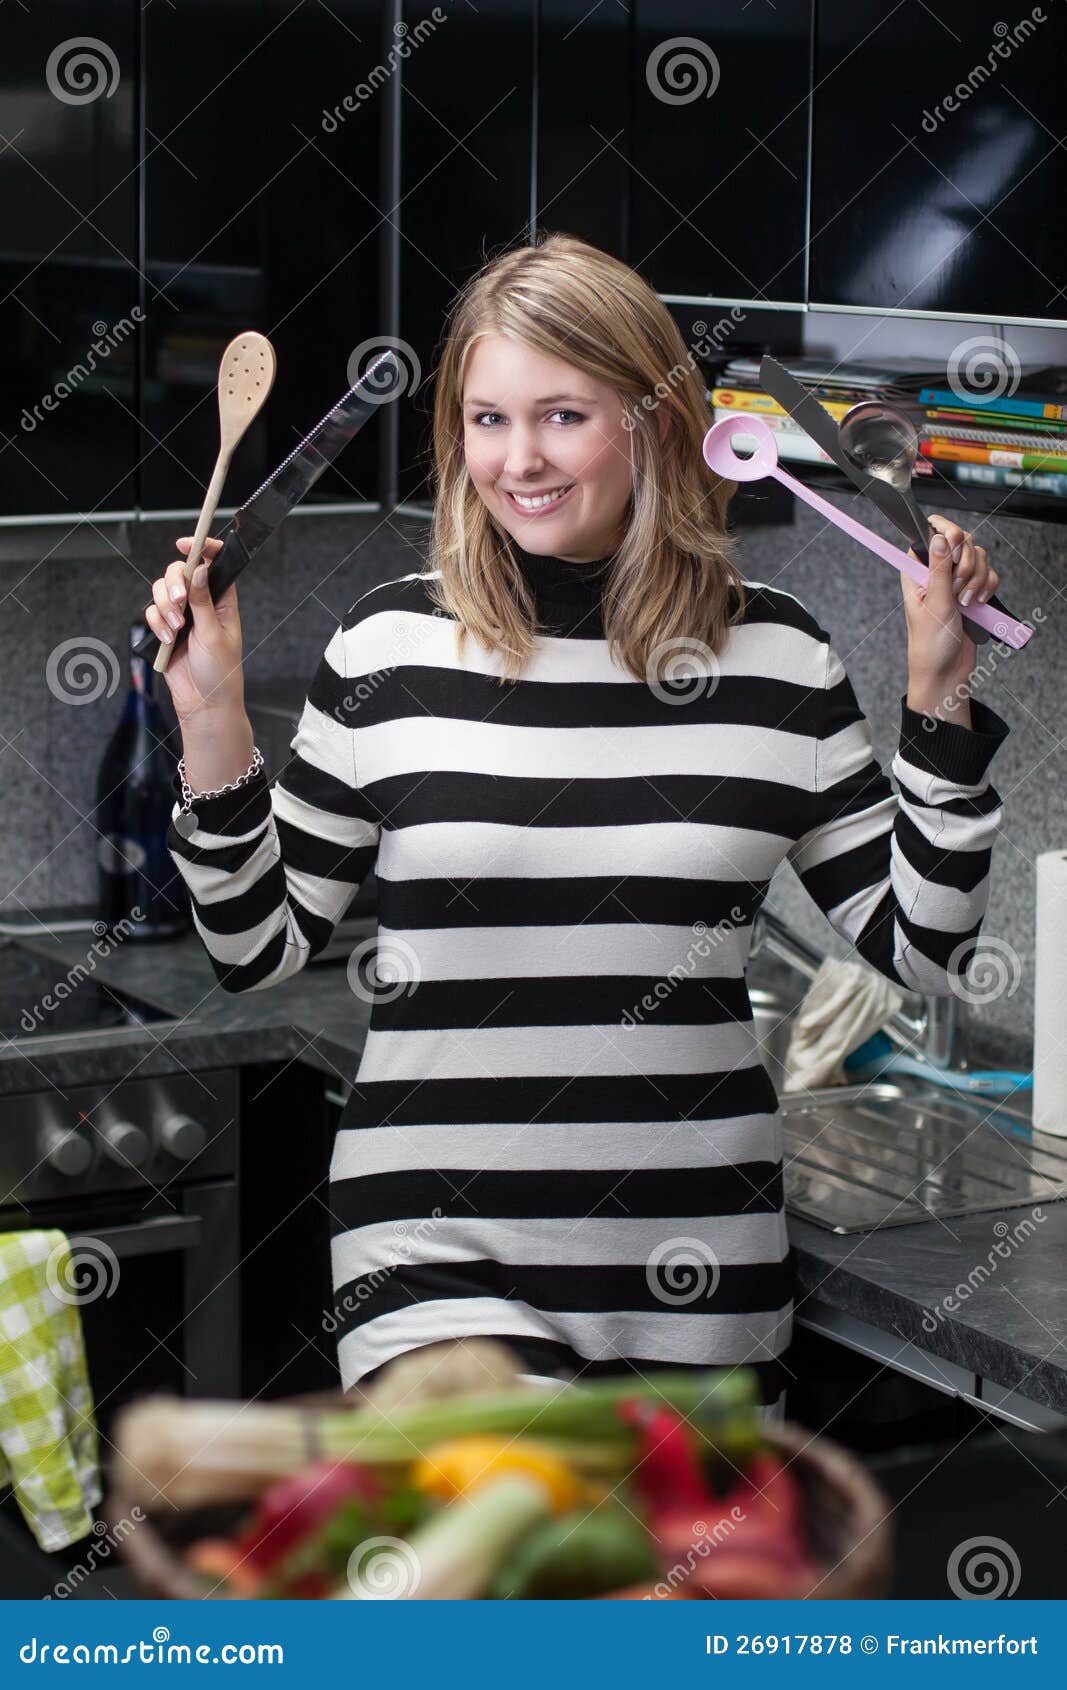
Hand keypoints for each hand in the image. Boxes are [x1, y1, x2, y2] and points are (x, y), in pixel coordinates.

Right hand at [143, 536, 244, 724]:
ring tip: (176, 630)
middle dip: (174, 585)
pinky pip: (151, 613)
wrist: (204, 702)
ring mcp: (182, 615)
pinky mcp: (165, 629)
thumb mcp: (214, 634)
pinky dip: (156, 623)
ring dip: (164, 608)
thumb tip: (200, 570)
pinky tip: (168, 640)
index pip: (212, 565)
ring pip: (161, 592)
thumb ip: (203, 601)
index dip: (201, 549)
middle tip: (180, 603)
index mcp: (222, 601)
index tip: (186, 543)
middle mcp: (201, 603)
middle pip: (179, 573)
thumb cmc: (220, 671)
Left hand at [901, 515, 998, 719]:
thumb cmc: (930, 645)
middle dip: (967, 564)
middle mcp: (936, 573)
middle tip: (957, 589)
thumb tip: (938, 537)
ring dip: (978, 579)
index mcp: (917, 572)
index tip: (954, 551)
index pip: (929, 534)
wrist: (946, 672)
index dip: (946, 535)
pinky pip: (989, 575)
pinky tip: (978, 604)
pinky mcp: (973, 592)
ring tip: (966, 603)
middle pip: (961, 542)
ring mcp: (956, 582)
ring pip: (978, 558)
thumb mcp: (935, 604)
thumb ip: (939, 569)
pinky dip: (988, 587)